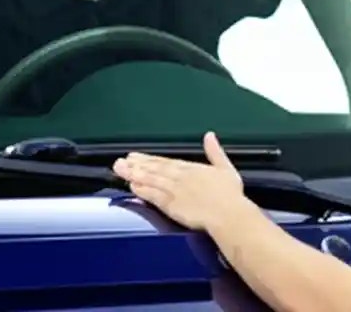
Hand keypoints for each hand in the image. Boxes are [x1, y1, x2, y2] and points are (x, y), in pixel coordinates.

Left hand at [112, 131, 252, 230]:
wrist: (228, 215)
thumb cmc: (230, 195)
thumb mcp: (225, 168)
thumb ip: (215, 152)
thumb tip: (210, 135)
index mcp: (191, 168)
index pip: (166, 162)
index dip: (149, 159)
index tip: (135, 156)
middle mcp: (179, 177)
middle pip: (154, 169)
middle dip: (136, 164)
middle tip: (120, 161)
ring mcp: (174, 190)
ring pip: (150, 179)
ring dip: (134, 174)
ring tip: (120, 170)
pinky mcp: (171, 205)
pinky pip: (153, 196)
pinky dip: (142, 190)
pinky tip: (131, 186)